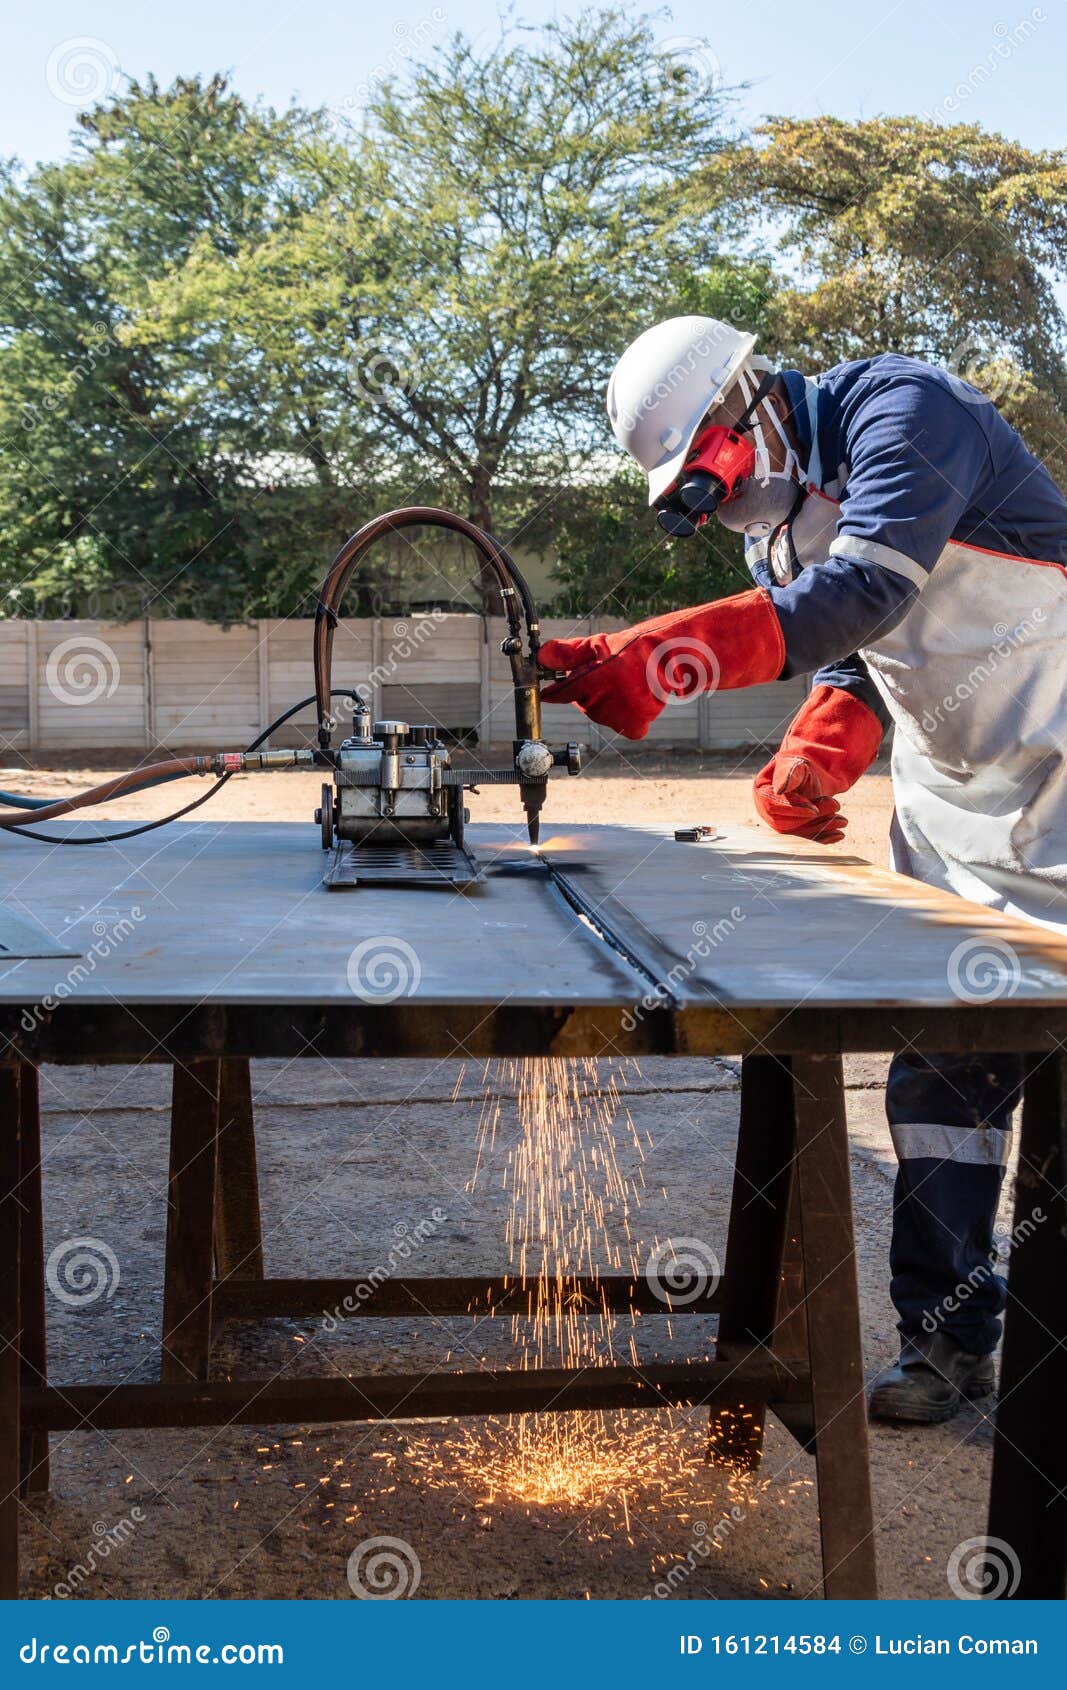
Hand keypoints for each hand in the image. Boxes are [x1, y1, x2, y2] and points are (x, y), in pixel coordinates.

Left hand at [539, 590, 784, 739]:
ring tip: (626, 685)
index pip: (561, 692)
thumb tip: (542, 656)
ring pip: (602, 716)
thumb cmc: (635, 648)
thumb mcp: (599, 644)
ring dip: (608, 704)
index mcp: (594, 677)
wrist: (673, 657)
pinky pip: (622, 726)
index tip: (550, 691)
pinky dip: (626, 717)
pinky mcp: (634, 727)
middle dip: (591, 692)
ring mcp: (620, 716)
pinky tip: (635, 700)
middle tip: (609, 676)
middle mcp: (606, 700)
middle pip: (584, 704)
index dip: (555, 691)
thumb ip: (568, 653)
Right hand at [753, 755, 846, 841]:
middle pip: (785, 823)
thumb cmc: (800, 765)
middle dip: (811, 819)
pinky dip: (822, 838)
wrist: (808, 772)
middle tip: (836, 806)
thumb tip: (781, 789)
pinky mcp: (792, 830)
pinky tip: (839, 835)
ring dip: (820, 828)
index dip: (794, 810)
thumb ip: (788, 774)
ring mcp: (777, 821)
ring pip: (797, 832)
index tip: (815, 811)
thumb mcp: (795, 765)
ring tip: (843, 820)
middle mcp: (766, 809)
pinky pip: (805, 838)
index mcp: (762, 790)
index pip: (773, 806)